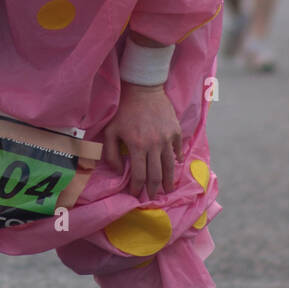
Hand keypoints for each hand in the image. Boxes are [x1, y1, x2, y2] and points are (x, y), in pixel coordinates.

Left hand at [102, 83, 182, 198]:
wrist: (143, 89)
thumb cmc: (124, 111)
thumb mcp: (111, 131)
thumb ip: (111, 154)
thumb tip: (119, 172)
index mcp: (137, 146)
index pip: (139, 175)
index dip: (137, 188)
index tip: (136, 195)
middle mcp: (154, 145)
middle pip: (156, 174)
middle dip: (154, 189)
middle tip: (153, 198)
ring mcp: (167, 138)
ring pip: (170, 165)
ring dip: (168, 180)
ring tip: (168, 190)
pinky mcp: (176, 130)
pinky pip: (178, 149)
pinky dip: (177, 159)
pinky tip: (176, 165)